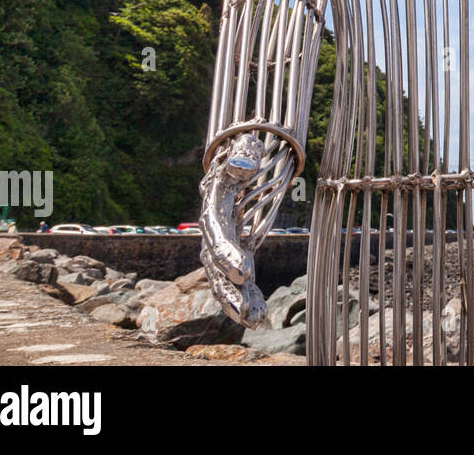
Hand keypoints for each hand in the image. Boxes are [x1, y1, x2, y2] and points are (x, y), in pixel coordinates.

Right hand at [199, 131, 268, 326]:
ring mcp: (224, 250)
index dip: (228, 254)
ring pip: (225, 281)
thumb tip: (242, 167)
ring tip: (253, 321)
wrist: (237, 167)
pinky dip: (249, 298)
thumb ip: (242, 159)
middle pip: (216, 267)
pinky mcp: (237, 258)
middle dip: (228, 289)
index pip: (217, 236)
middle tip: (244, 310)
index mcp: (214, 211)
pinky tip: (259, 315)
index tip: (244, 271)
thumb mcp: (242, 152)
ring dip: (237, 302)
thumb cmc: (242, 159)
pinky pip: (240, 281)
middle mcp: (214, 235)